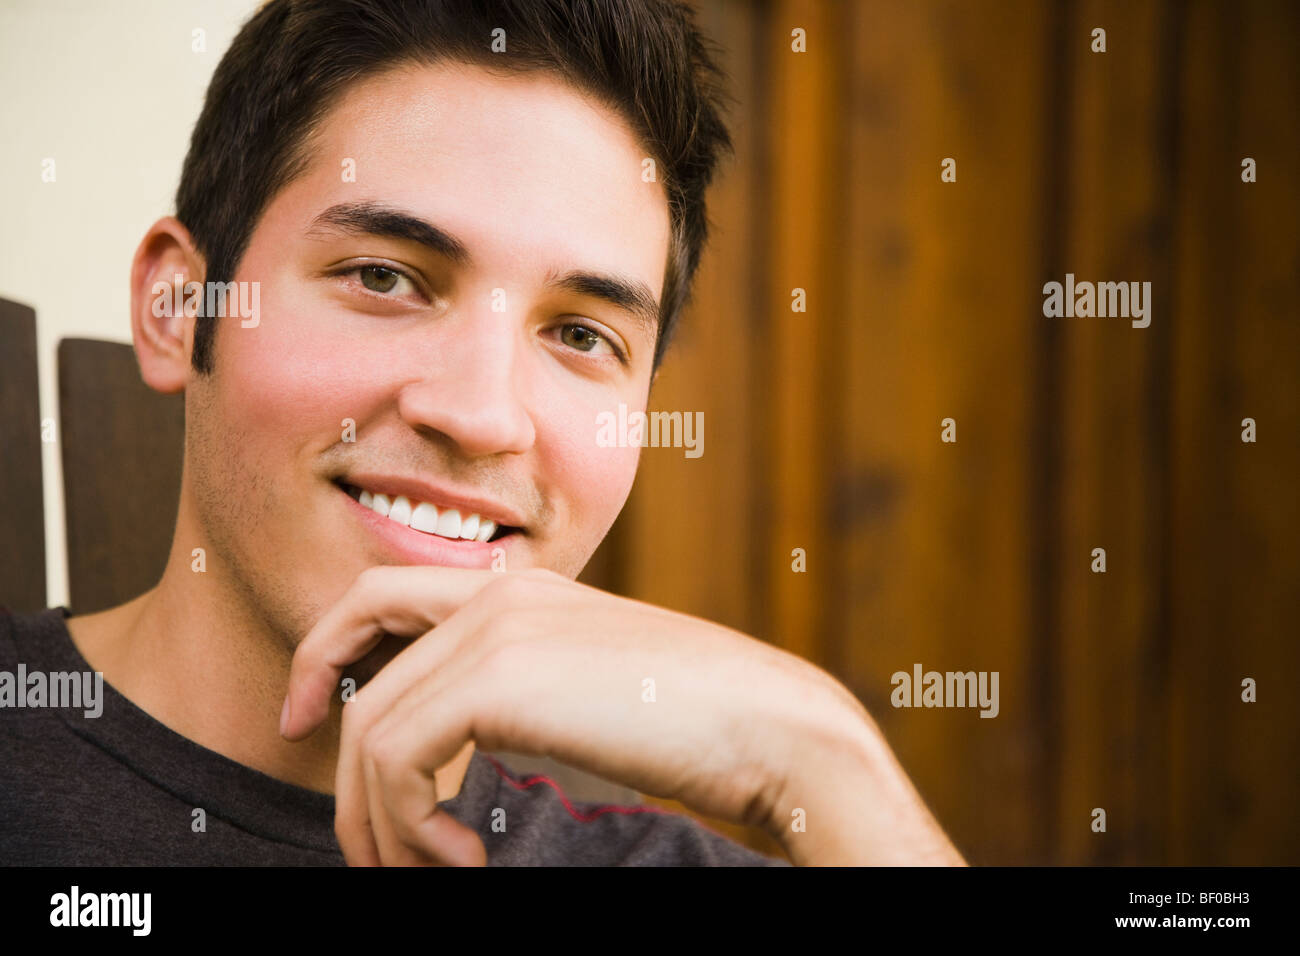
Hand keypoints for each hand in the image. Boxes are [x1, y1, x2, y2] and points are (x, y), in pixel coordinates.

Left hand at [280, 565, 962, 865]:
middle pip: (362, 682)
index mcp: (518, 588)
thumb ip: (513, 700)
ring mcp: (497, 628)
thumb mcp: (581, 701)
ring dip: (381, 822)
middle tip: (363, 853)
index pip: (378, 597)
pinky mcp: (500, 676)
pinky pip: (396, 757)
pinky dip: (407, 824)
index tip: (302, 721)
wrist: (769, 726)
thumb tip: (437, 761)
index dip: (322, 654)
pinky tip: (463, 859)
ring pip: (371, 731)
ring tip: (433, 870)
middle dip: (341, 773)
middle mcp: (497, 594)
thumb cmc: (693, 730)